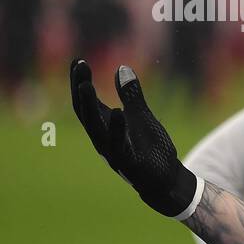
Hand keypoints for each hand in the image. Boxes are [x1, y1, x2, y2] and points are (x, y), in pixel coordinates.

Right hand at [70, 59, 198, 217]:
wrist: (165, 181)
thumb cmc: (151, 149)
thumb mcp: (143, 117)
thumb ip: (132, 95)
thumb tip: (122, 68)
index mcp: (104, 127)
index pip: (86, 102)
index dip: (79, 82)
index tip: (77, 61)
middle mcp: (102, 139)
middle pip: (85, 111)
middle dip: (80, 88)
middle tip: (79, 65)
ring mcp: (113, 152)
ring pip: (95, 128)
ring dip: (89, 106)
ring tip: (86, 84)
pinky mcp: (129, 163)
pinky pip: (119, 146)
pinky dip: (118, 129)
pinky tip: (119, 112)